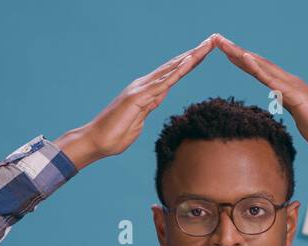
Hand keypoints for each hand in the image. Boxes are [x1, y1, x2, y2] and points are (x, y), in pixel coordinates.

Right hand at [55, 35, 215, 168]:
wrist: (96, 142)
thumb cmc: (115, 135)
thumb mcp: (139, 121)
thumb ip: (148, 108)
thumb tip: (156, 100)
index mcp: (146, 92)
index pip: (172, 75)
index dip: (189, 65)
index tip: (204, 55)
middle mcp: (144, 85)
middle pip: (174, 67)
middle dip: (194, 55)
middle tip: (211, 42)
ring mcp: (141, 89)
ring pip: (171, 70)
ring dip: (190, 57)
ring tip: (206, 45)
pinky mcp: (138, 97)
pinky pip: (163, 82)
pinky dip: (178, 71)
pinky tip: (190, 61)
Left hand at [212, 35, 307, 154]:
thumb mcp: (299, 119)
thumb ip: (289, 109)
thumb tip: (281, 108)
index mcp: (288, 88)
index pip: (260, 71)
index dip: (242, 60)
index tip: (225, 52)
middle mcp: (289, 82)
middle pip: (258, 63)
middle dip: (236, 51)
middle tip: (216, 39)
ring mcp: (293, 87)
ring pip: (262, 66)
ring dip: (241, 54)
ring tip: (223, 43)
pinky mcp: (296, 96)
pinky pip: (272, 80)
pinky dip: (257, 68)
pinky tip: (245, 58)